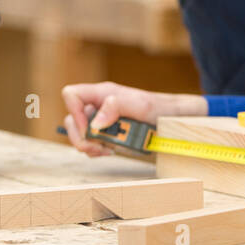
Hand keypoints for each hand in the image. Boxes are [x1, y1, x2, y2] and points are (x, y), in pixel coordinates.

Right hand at [60, 82, 207, 156]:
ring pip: (79, 133)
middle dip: (79, 137)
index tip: (89, 130)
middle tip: (97, 147)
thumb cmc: (159, 109)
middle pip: (71, 118)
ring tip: (106, 150)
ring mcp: (102, 119)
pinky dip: (96, 150)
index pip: (71, 95)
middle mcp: (99, 105)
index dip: (74, 113)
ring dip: (88, 146)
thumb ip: (117, 107)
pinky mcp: (107, 132)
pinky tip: (111, 151)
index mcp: (103, 93)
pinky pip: (91, 142)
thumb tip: (95, 122)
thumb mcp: (141, 106)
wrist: (172, 120)